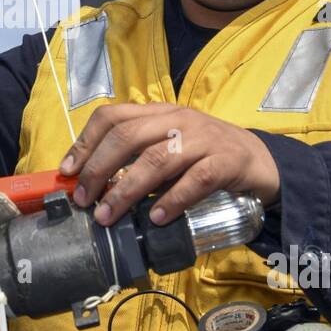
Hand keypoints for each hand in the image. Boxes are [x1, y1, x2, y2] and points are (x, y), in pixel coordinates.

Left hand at [58, 103, 280, 225]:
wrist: (262, 162)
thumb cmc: (206, 157)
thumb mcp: (169, 149)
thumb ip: (138, 160)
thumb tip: (94, 187)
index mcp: (159, 112)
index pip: (112, 116)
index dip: (85, 142)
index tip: (67, 171)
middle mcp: (178, 119)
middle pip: (128, 136)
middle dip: (98, 169)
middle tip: (84, 200)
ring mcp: (204, 139)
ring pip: (156, 159)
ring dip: (126, 190)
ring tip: (108, 215)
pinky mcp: (227, 162)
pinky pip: (196, 180)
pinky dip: (172, 199)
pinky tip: (156, 218)